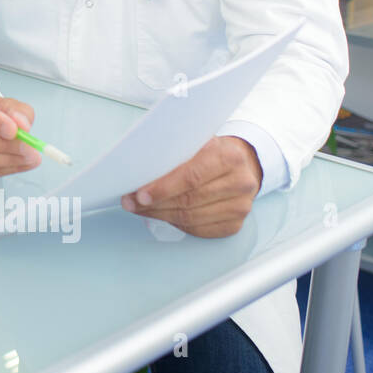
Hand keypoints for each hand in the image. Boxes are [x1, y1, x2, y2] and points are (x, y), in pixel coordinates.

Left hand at [122, 136, 262, 237]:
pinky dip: (177, 224)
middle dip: (155, 204)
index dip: (163, 188)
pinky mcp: (235, 223)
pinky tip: (163, 215)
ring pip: (192, 218)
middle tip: (131, 203)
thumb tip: (139, 171)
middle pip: (189, 200)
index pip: (191, 177)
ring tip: (141, 209)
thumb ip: (174, 153)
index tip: (140, 195)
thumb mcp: (195, 142)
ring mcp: (241, 205)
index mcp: (229, 156)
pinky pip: (199, 230)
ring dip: (161, 215)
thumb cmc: (211, 152)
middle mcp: (240, 182)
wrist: (242, 164)